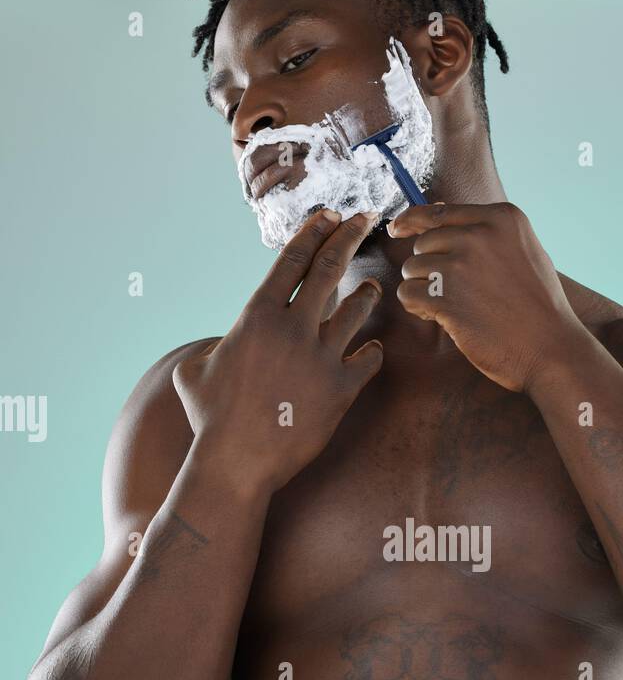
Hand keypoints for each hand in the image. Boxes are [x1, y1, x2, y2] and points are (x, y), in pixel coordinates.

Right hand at [173, 209, 382, 493]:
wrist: (236, 462)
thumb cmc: (209, 419)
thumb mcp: (193, 371)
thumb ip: (215, 346)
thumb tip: (223, 345)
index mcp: (256, 317)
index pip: (291, 260)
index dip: (313, 233)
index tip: (329, 217)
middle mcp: (292, 329)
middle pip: (329, 269)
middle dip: (348, 237)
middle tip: (366, 218)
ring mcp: (320, 358)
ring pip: (356, 310)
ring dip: (366, 294)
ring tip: (371, 288)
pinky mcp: (341, 389)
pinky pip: (368, 360)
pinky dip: (371, 352)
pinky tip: (370, 350)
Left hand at [388, 201, 583, 392]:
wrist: (552, 349)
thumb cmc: (538, 306)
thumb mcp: (522, 253)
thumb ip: (486, 234)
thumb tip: (436, 217)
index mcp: (502, 217)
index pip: (440, 211)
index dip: (413, 220)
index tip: (398, 229)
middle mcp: (479, 234)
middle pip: (424, 242)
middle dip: (429, 267)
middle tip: (452, 292)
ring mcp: (462, 265)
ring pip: (412, 268)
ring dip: (423, 289)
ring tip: (453, 307)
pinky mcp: (446, 297)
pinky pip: (408, 293)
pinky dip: (418, 308)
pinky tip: (441, 318)